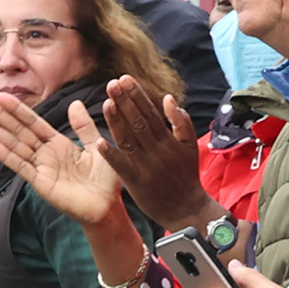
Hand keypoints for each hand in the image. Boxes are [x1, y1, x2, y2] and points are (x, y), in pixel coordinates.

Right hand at [0, 95, 121, 226]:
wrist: (109, 207)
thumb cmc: (106, 180)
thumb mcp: (97, 145)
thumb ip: (84, 127)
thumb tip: (74, 103)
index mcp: (58, 143)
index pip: (33, 123)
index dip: (18, 110)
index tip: (1, 97)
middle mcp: (46, 154)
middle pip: (19, 132)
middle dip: (1, 118)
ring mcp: (41, 169)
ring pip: (16, 147)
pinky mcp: (41, 184)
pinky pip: (22, 167)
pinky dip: (7, 157)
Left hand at [101, 77, 217, 225]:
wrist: (187, 209)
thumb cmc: (186, 175)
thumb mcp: (190, 146)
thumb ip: (181, 122)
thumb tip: (168, 98)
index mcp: (168, 140)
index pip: (150, 112)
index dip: (136, 95)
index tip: (124, 78)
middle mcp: (156, 150)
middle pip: (138, 122)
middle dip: (124, 101)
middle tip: (111, 83)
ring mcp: (145, 166)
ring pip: (128, 140)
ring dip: (116, 121)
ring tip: (106, 102)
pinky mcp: (136, 183)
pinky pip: (121, 167)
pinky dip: (110, 155)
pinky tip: (98, 142)